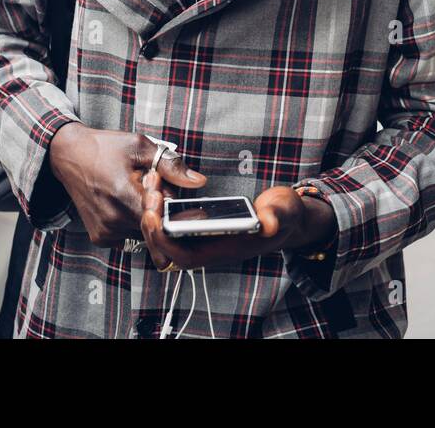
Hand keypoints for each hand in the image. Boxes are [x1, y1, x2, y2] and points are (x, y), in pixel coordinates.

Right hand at [48, 123, 205, 246]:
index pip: (164, 221)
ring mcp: (106, 232)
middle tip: (154, 189)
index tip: (175, 198)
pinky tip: (126, 203)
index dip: (175, 210)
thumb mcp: (140, 147)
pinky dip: (134, 223)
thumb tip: (198, 182)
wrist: (68, 156)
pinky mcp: (100, 238)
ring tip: (137, 193)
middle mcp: (114, 220)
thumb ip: (171, 166)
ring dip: (148, 219)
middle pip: (157, 228)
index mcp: (125, 197)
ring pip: (144, 234)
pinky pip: (129, 237)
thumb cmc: (104, 148)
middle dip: (163, 212)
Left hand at [139, 184, 336, 271]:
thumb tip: (269, 223)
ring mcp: (201, 237)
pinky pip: (169, 220)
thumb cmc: (283, 216)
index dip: (164, 240)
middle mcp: (207, 248)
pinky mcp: (197, 225)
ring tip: (153, 177)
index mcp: (224, 251)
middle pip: (165, 245)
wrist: (283, 216)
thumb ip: (277, 217)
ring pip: (164, 232)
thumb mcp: (283, 213)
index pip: (184, 256)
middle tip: (150, 187)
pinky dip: (160, 204)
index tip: (152, 214)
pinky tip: (159, 180)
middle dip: (151, 219)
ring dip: (152, 209)